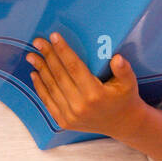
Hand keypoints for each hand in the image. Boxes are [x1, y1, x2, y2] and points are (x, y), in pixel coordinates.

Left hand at [25, 33, 144, 139]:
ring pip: (51, 87)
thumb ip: (124, 70)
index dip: (63, 51)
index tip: (54, 36)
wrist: (121, 124)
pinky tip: (35, 74)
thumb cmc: (124, 99)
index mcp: (95, 94)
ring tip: (32, 55)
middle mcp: (80, 106)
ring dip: (40, 69)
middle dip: (47, 56)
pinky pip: (48, 101)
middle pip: (59, 75)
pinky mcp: (63, 121)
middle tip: (38, 42)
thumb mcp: (129, 83)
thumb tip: (116, 58)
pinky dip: (40, 87)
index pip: (74, 67)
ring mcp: (70, 115)